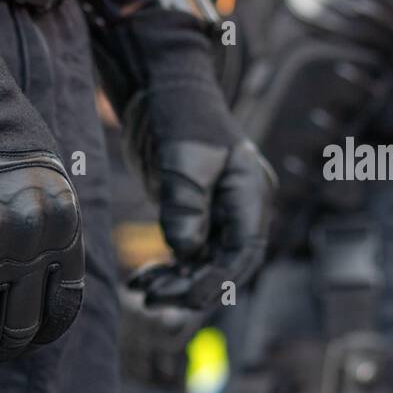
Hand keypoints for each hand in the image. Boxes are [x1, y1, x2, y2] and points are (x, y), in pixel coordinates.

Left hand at [98, 0, 274, 315]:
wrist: (162, 91)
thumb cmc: (181, 116)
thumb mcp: (184, 160)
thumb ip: (186, 205)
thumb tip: (186, 250)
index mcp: (250, 193)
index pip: (244, 251)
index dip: (218, 279)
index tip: (189, 296)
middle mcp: (240, 208)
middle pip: (224, 265)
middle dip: (191, 287)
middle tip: (154, 301)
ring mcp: (218, 214)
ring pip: (203, 265)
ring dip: (175, 283)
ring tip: (142, 293)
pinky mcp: (194, 215)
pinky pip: (187, 255)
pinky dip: (167, 270)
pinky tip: (143, 281)